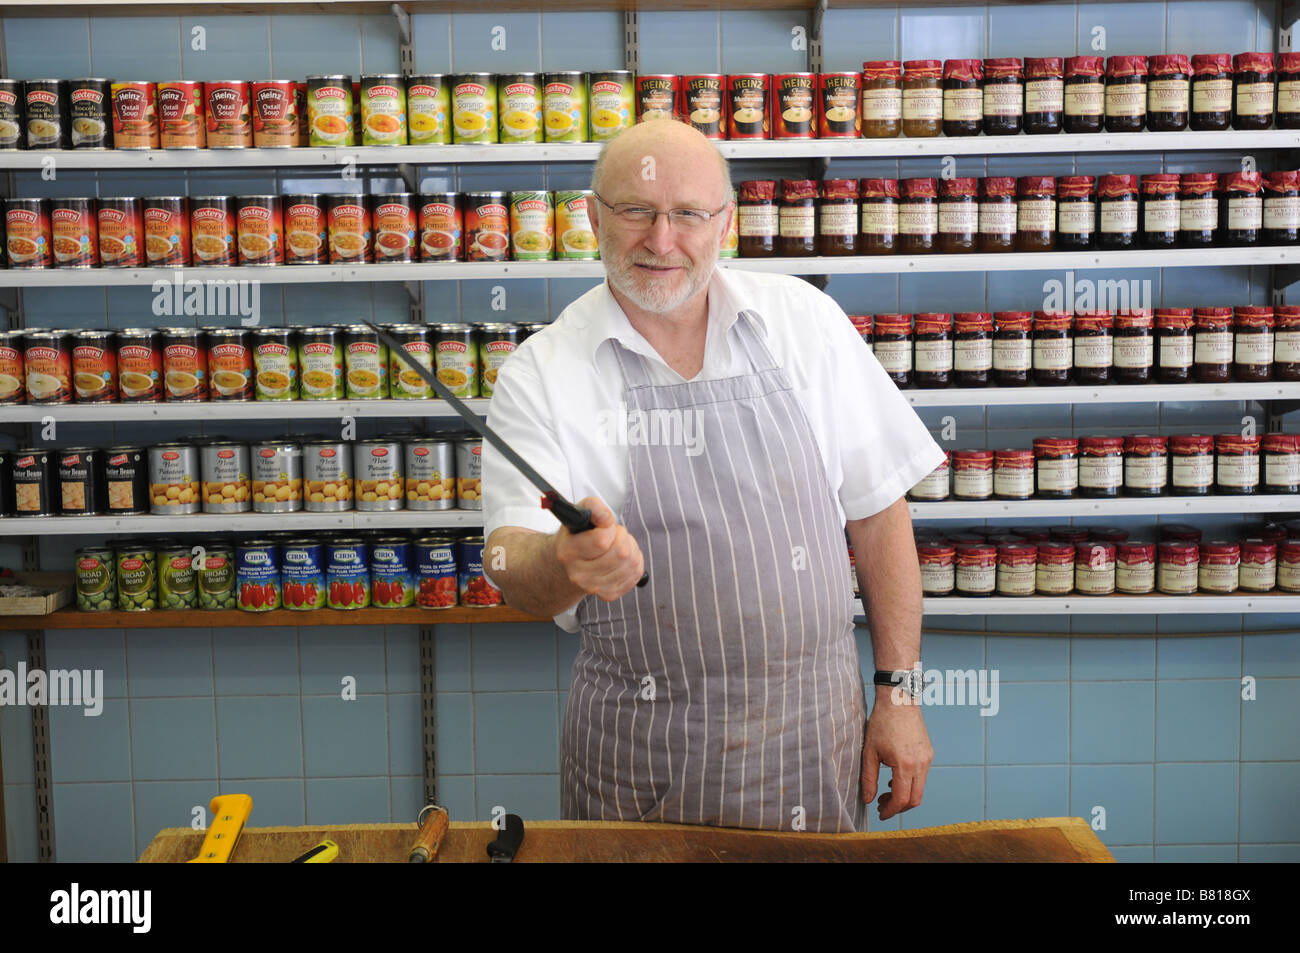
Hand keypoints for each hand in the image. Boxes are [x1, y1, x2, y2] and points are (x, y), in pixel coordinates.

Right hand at [554, 496, 644, 601]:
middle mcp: (579, 575)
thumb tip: (605, 517)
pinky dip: (635, 561)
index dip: (609, 528)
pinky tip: (622, 557)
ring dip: (631, 548)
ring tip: (618, 544)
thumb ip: (593, 507)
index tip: (605, 526)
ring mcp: (594, 588)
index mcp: (568, 553)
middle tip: (614, 534)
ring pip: (631, 562)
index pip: (602, 540)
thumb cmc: (578, 535)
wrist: (570, 563)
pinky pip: (636, 573)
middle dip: (622, 537)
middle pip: (621, 553)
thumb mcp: (580, 514)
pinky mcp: (609, 594)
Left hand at [860, 692, 932, 821]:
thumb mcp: (869, 751)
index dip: (890, 810)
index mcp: (905, 764)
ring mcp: (927, 759)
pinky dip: (910, 783)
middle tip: (882, 804)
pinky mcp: (929, 754)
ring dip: (905, 796)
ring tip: (887, 791)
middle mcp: (921, 763)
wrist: (899, 701)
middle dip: (898, 807)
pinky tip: (895, 778)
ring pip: (920, 789)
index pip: (901, 799)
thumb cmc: (882, 723)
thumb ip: (868, 778)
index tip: (880, 813)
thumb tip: (867, 799)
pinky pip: (922, 777)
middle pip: (915, 799)